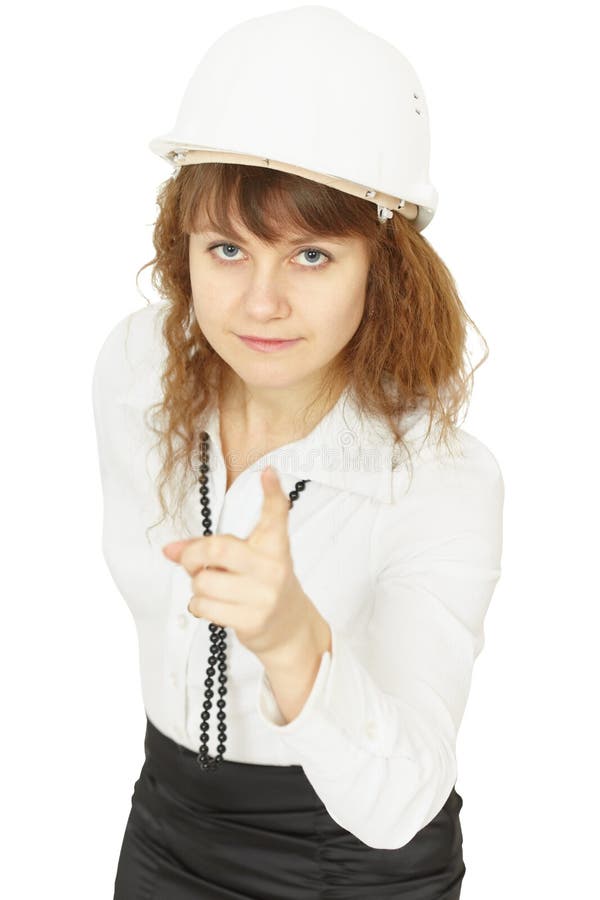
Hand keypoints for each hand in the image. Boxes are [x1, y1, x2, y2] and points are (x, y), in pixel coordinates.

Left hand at [162, 466, 317, 660]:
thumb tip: (169, 550)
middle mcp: (273, 567)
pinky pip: (204, 606)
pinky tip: (213, 606)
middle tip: (193, 562)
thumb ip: (211, 547)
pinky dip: (199, 606)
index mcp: (275, 545)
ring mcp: (264, 595)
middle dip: (193, 556)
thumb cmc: (260, 583)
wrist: (288, 626)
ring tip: (213, 588)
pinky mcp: (252, 620)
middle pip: (218, 549)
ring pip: (204, 581)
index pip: (276, 514)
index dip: (272, 492)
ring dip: (197, 585)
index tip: (268, 472)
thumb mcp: (248, 558)